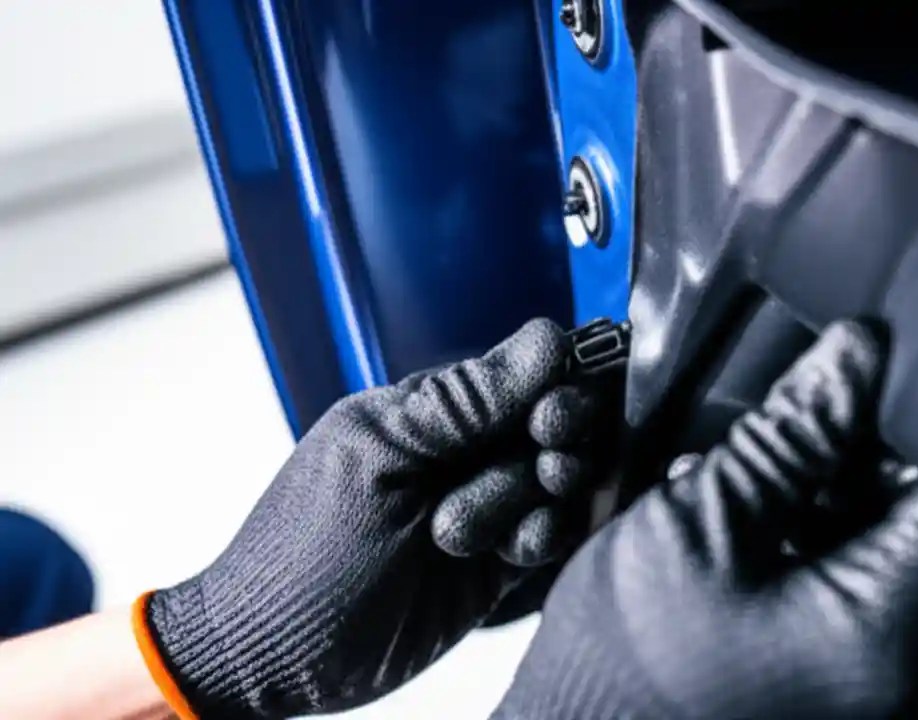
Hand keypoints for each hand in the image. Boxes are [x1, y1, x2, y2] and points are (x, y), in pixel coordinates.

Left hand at [133, 319, 612, 718]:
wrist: (280, 657)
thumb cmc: (307, 550)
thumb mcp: (381, 459)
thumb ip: (464, 403)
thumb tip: (547, 338)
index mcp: (427, 412)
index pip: (519, 373)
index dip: (551, 389)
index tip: (549, 418)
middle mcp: (463, 453)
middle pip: (552, 423)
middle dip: (557, 443)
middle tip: (546, 467)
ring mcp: (484, 508)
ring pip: (556, 481)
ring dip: (542, 498)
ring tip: (505, 531)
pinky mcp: (497, 565)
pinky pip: (551, 533)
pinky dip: (546, 537)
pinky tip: (517, 552)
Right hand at [493, 321, 917, 718]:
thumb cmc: (621, 672)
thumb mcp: (699, 522)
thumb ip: (792, 432)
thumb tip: (859, 351)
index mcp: (887, 629)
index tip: (873, 369)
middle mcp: (915, 669)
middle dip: (881, 455)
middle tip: (807, 428)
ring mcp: (890, 686)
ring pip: (911, 554)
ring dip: (851, 498)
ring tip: (766, 485)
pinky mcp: (857, 688)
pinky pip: (878, 595)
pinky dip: (832, 548)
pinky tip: (763, 529)